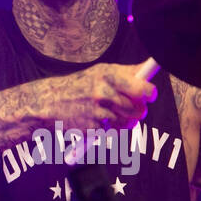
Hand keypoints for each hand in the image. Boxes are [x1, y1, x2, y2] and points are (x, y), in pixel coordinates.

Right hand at [39, 62, 156, 131]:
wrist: (49, 103)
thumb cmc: (79, 85)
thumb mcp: (100, 72)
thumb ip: (125, 72)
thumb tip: (147, 69)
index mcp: (108, 75)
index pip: (142, 88)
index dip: (150, 93)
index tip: (150, 95)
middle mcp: (104, 93)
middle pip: (140, 109)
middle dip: (139, 109)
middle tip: (132, 106)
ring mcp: (99, 112)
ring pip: (130, 122)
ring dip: (126, 120)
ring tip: (113, 112)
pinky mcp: (94, 129)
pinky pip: (115, 132)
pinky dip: (112, 128)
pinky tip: (100, 120)